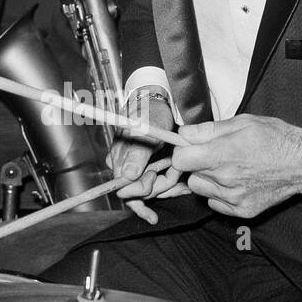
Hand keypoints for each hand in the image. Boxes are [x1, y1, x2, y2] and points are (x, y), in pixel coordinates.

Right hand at [111, 94, 186, 223]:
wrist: (157, 107)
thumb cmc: (150, 115)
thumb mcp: (145, 131)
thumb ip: (136, 155)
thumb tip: (128, 175)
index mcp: (118, 162)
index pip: (125, 189)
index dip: (142, 187)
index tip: (156, 175)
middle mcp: (125, 170)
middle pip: (140, 194)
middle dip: (160, 184)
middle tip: (175, 170)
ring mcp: (137, 173)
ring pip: (152, 192)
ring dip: (169, 184)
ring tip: (180, 170)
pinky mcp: (149, 173)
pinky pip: (159, 188)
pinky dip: (171, 186)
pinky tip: (182, 186)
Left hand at [172, 114, 301, 218]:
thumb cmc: (276, 138)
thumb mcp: (243, 122)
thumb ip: (209, 130)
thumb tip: (184, 133)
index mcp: (223, 154)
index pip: (180, 159)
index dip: (182, 151)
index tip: (190, 147)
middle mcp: (226, 179)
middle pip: (189, 174)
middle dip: (197, 163)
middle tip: (216, 154)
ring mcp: (234, 198)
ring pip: (200, 189)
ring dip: (206, 179)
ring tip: (226, 168)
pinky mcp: (241, 210)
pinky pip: (214, 203)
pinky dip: (219, 194)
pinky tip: (235, 182)